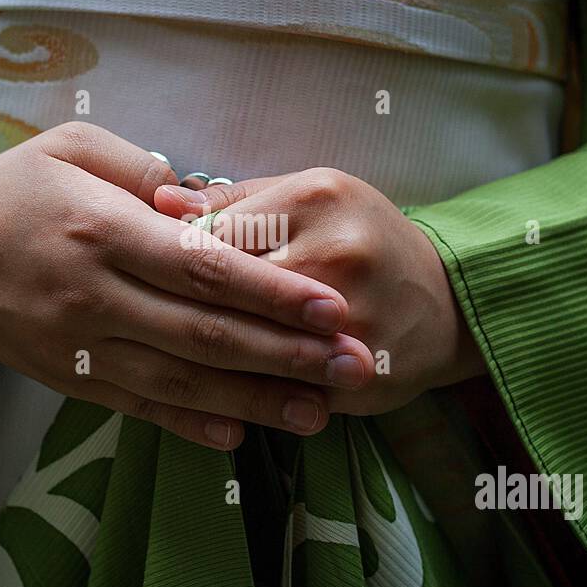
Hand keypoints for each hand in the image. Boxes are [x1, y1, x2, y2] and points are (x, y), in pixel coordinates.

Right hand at [0, 124, 376, 448]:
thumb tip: (208, 200)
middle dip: (286, 354)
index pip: (205, 269)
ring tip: (319, 412)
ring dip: (254, 400)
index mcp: (105, 232)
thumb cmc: (12, 188)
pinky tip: (239, 435)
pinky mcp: (70, 379)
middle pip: (206, 334)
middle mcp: (96, 297)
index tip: (332, 308)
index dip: (273, 292)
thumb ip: (144, 169)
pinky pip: (139, 408)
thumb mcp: (73, 147)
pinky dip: (190, 425)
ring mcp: (81, 347)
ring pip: (181, 383)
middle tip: (353, 366)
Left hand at [154, 168, 483, 415]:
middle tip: (139, 319)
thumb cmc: (362, 237)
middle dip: (175, 311)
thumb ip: (234, 200)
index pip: (213, 231)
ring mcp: (348, 322)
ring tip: (162, 354)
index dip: (168, 260)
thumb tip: (158, 204)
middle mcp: (335, 256)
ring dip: (198, 356)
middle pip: (225, 292)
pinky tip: (209, 390)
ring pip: (246, 347)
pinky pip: (279, 390)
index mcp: (315, 199)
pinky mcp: (357, 377)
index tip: (140, 275)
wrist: (447, 301)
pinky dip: (242, 392)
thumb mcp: (308, 194)